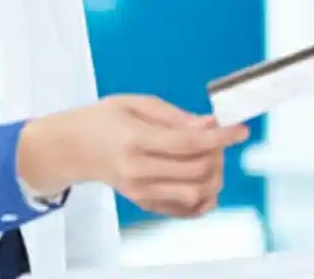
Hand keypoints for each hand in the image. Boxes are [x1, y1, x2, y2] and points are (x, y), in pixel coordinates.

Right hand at [17, 96, 248, 217]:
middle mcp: (138, 171)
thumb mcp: (135, 104)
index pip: (188, 142)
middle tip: (219, 138)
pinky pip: (186, 210)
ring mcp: (141, 192)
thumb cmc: (103, 121)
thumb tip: (209, 124)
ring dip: (214, 175)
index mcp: (135, 140)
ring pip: (196, 194)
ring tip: (209, 156)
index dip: (221, 136)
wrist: (74, 148)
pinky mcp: (145, 204)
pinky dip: (205, 197)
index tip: (240, 130)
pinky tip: (204, 179)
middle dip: (218, 153)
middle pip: (197, 170)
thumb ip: (174, 116)